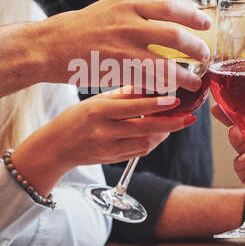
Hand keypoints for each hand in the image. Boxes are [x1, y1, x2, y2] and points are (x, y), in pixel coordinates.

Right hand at [12, 89, 196, 195]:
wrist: (55, 148)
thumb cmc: (74, 119)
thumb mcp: (94, 101)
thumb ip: (121, 95)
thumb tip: (148, 85)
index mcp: (98, 111)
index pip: (133, 107)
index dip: (157, 104)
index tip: (175, 98)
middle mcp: (104, 131)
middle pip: (145, 128)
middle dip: (171, 124)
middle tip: (189, 117)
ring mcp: (108, 148)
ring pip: (145, 142)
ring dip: (164, 133)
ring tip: (177, 122)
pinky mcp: (112, 160)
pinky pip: (139, 151)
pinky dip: (152, 142)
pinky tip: (159, 133)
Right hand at [45, 0, 210, 92]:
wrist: (51, 45)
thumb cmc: (84, 26)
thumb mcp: (112, 8)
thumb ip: (139, 11)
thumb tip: (172, 12)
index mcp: (128, 4)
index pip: (171, 8)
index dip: (194, 18)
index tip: (207, 26)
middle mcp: (127, 24)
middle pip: (174, 36)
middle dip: (196, 49)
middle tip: (206, 57)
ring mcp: (121, 49)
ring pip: (164, 65)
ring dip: (185, 76)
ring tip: (196, 82)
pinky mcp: (115, 71)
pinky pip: (147, 82)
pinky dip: (163, 88)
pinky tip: (172, 92)